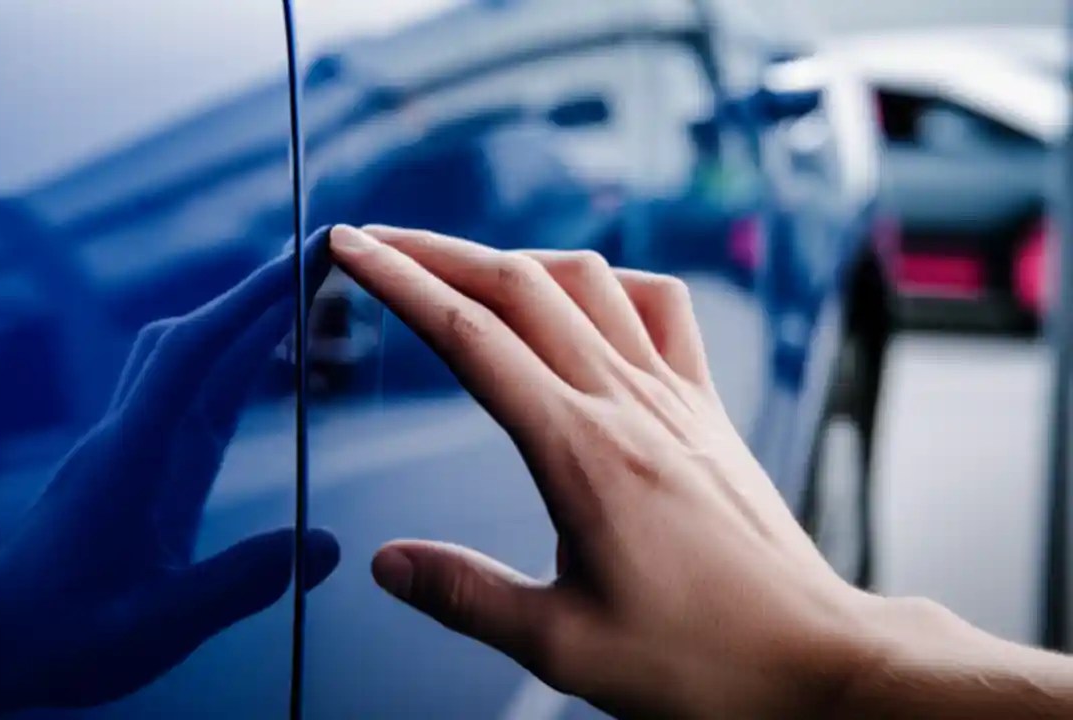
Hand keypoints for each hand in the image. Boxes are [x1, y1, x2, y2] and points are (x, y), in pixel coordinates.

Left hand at [0, 228, 338, 709]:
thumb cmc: (62, 638)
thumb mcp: (158, 624)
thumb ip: (241, 583)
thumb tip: (325, 545)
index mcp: (131, 459)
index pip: (192, 354)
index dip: (250, 301)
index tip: (305, 257)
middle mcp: (126, 437)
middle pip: (189, 337)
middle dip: (253, 292)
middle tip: (319, 256)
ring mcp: (125, 448)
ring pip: (185, 360)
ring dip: (242, 323)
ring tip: (303, 296)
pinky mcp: (130, 467)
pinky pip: (186, 396)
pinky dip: (230, 365)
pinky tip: (259, 367)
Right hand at [329, 224, 885, 718]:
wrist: (813, 659)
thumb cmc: (700, 659)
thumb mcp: (562, 646)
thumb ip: (465, 596)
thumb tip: (386, 564)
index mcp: (579, 453)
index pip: (470, 338)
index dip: (401, 283)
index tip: (351, 247)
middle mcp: (626, 404)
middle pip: (518, 287)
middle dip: (437, 252)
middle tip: (378, 239)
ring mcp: (673, 395)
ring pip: (586, 280)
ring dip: (513, 258)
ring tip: (462, 265)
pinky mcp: (705, 406)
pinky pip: (659, 307)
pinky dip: (606, 281)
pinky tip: (581, 297)